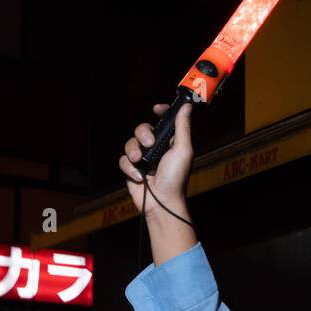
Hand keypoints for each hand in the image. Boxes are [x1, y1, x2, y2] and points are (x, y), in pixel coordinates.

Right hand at [119, 101, 192, 220]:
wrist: (162, 202)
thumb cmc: (176, 179)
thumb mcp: (183, 150)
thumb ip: (183, 128)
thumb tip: (187, 108)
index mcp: (169, 142)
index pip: (164, 121)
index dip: (161, 112)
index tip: (156, 109)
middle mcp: (156, 148)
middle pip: (142, 129)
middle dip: (143, 133)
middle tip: (149, 143)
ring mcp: (143, 159)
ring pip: (130, 143)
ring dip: (133, 150)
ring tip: (139, 160)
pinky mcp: (131, 169)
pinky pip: (123, 160)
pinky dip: (129, 167)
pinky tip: (138, 177)